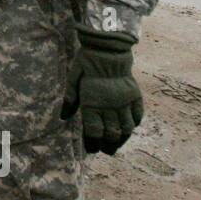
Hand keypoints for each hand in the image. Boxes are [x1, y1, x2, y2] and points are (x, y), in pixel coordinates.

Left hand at [61, 25, 143, 155]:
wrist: (108, 49)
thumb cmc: (87, 63)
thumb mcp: (73, 79)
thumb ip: (70, 98)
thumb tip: (63, 117)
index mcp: (92, 103)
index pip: (93, 131)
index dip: (92, 143)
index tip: (91, 149)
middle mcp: (109, 106)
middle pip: (111, 133)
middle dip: (108, 145)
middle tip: (106, 150)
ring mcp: (124, 102)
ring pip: (126, 128)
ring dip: (122, 139)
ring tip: (117, 144)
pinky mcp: (135, 96)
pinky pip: (137, 115)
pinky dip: (134, 124)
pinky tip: (130, 127)